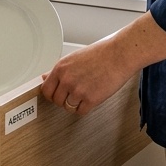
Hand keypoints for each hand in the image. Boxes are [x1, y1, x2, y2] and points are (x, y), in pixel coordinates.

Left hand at [41, 12, 165, 114]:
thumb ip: (59, 70)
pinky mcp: (91, 99)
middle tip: (72, 95)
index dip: (51, 94)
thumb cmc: (101, 54)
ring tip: (83, 96)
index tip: (56, 95)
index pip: (46, 89)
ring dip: (74, 104)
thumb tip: (46, 77)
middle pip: (56, 101)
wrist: (120, 55)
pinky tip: (89, 100)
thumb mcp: (74, 57)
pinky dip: (84, 108)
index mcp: (61, 68)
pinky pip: (80, 111)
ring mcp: (78, 90)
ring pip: (68, 107)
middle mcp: (67, 80)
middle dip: (63, 100)